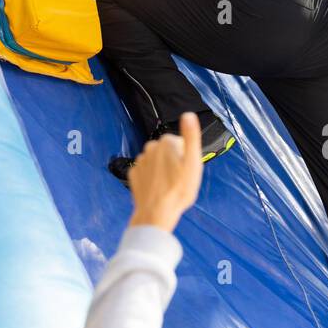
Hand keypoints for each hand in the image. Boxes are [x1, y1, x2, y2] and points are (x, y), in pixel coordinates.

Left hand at [128, 112, 203, 233]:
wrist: (156, 212)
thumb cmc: (178, 190)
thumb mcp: (193, 163)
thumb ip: (191, 137)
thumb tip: (188, 115)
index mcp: (167, 142)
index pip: (182, 144)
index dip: (186, 158)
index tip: (187, 171)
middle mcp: (151, 147)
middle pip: (168, 151)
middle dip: (174, 162)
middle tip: (180, 179)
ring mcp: (141, 160)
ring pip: (157, 161)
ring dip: (163, 170)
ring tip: (169, 186)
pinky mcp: (134, 173)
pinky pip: (147, 172)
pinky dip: (152, 178)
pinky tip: (158, 189)